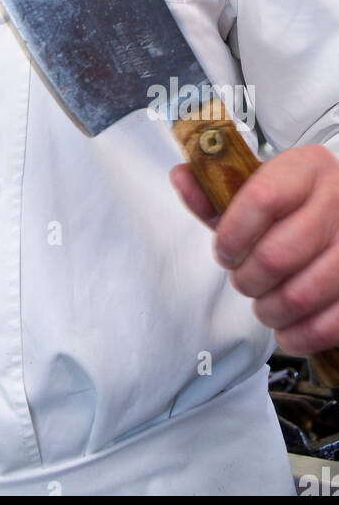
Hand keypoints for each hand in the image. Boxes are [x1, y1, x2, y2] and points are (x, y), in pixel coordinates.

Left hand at [170, 144, 338, 355]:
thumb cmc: (294, 206)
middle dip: (247, 278)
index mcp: (308, 169)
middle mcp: (338, 201)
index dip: (232, 234)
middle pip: (277, 255)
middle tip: (244, 280)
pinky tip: (287, 327)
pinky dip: (299, 335)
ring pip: (301, 295)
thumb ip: (214, 190)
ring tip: (264, 302)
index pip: (262, 198)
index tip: (224, 251)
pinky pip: (328, 324)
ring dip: (270, 310)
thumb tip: (180, 177)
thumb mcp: (256, 189)